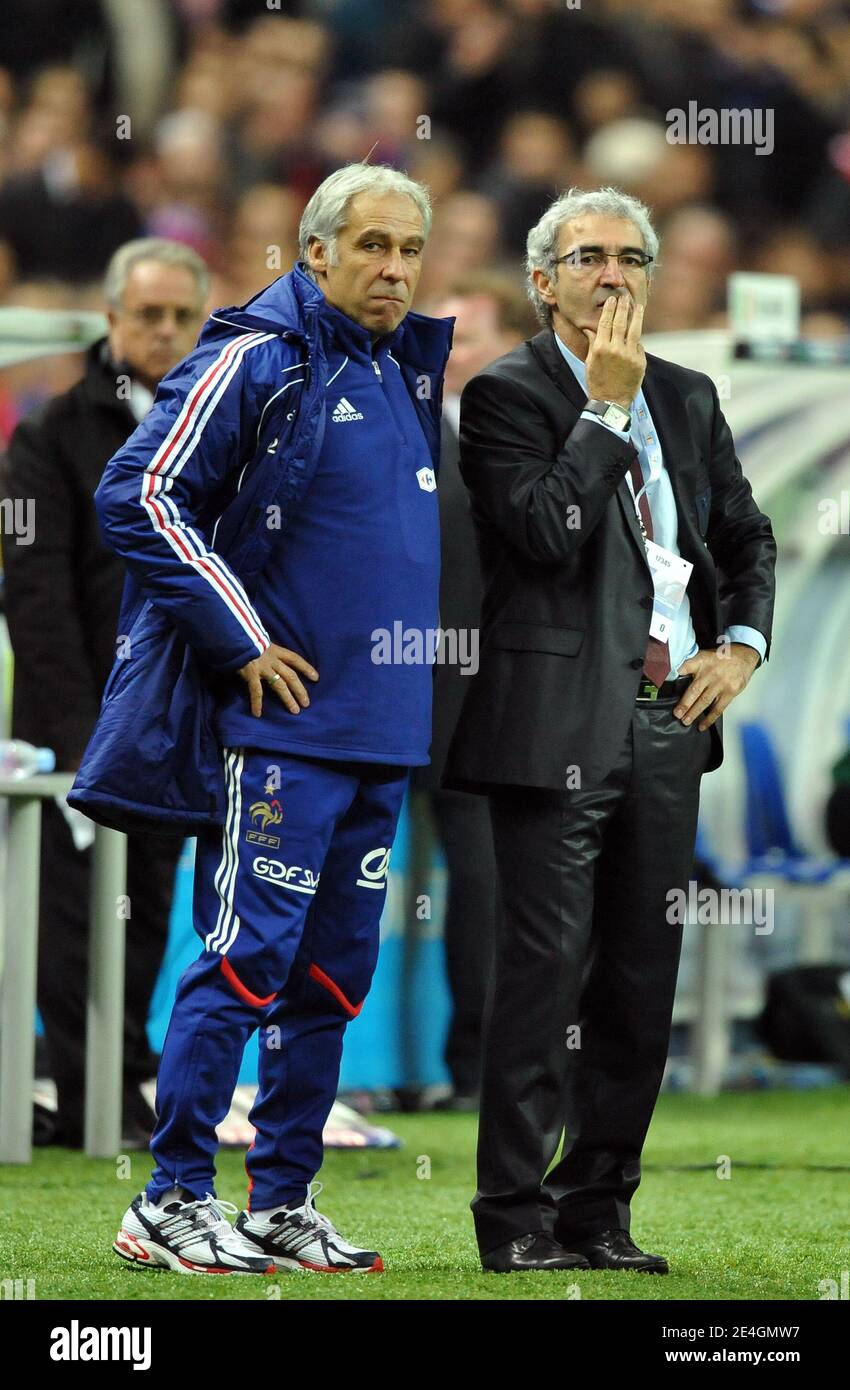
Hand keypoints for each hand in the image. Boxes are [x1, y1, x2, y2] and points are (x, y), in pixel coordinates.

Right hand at [238, 643, 318, 717]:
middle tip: (306, 703)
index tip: (316, 677)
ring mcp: (263, 667)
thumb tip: (269, 659)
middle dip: (300, 690)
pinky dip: (257, 703)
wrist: (234, 635)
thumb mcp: (260, 642)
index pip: (295, 659)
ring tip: (295, 710)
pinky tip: (257, 713)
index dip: (306, 668)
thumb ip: (266, 651)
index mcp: (276, 650)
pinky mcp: (251, 674)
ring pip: (280, 685)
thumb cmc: (245, 638)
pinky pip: (256, 691)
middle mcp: (272, 660)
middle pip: (291, 676)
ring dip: (288, 699)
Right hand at [583, 293, 644, 409]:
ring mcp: (629, 355)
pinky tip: (637, 332)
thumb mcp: (591, 362)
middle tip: (625, 297)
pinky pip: (639, 346)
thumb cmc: (597, 382)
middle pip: (620, 322)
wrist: (610, 401)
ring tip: (638, 306)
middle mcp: (615, 349)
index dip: (610, 309)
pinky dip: (636, 340)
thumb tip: (590, 329)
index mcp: (600, 348)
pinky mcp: (640, 362)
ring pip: (634, 330)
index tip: (613, 299)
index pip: (605, 323)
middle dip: (623, 307)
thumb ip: (593, 343)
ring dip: (636, 316)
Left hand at [674, 643, 759, 730]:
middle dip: (684, 704)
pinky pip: (718, 708)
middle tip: (676, 714)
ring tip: (685, 721)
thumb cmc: (721, 658)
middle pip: (694, 690)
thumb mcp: (705, 655)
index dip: (674, 675)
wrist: (744, 656)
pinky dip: (709, 719)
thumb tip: (675, 677)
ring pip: (704, 701)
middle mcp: (710, 673)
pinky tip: (702, 725)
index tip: (665, 684)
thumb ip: (692, 665)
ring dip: (694, 713)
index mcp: (701, 661)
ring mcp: (720, 683)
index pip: (684, 667)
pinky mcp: (730, 692)